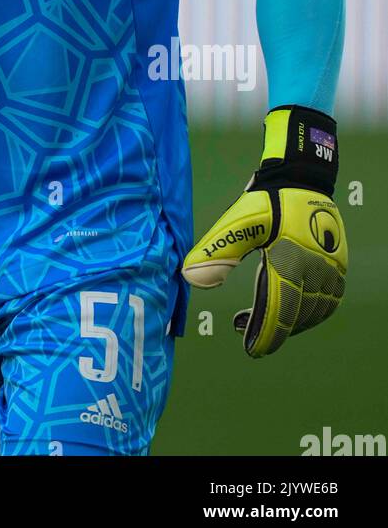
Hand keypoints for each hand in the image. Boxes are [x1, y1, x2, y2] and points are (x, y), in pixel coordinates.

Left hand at [182, 106, 346, 357]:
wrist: (300, 179)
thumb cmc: (265, 200)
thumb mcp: (237, 221)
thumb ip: (217, 251)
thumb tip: (189, 278)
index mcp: (289, 259)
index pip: (279, 310)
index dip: (264, 334)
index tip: (249, 348)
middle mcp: (315, 269)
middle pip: (296, 315)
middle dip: (272, 330)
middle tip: (248, 334)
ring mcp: (330, 269)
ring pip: (313, 312)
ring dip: (291, 324)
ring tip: (264, 321)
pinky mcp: (338, 267)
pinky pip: (328, 302)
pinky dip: (309, 313)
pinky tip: (291, 312)